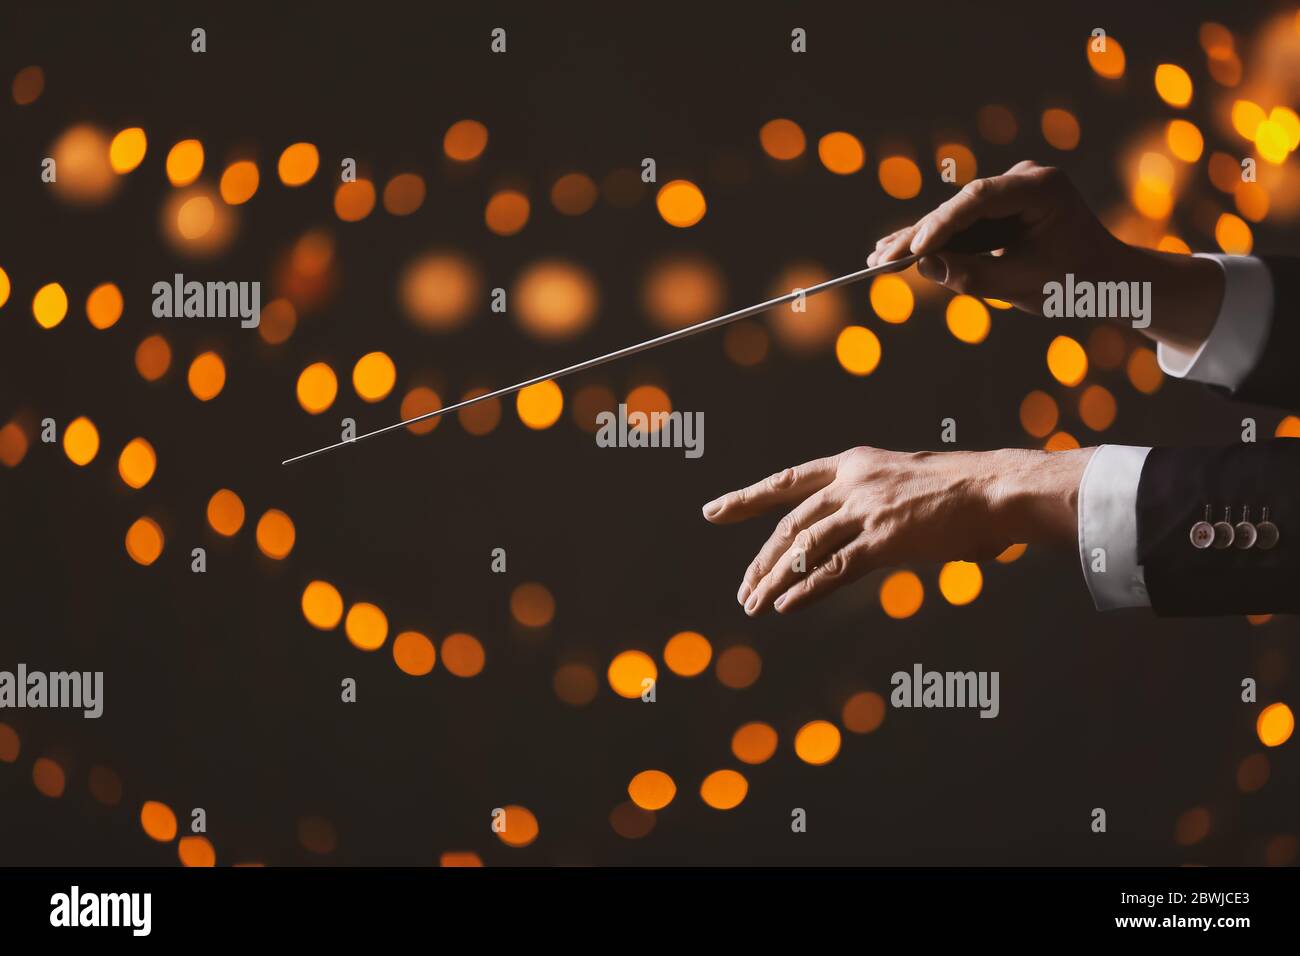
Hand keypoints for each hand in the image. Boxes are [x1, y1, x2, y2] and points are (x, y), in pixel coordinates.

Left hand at [702, 445, 1094, 616]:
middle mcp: (852, 482)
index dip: (746, 499)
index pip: (787, 481)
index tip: (713, 511)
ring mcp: (866, 509)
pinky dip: (806, 589)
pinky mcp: (885, 539)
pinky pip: (833, 569)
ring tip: (754, 605)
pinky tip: (786, 606)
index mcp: (854, 462)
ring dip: (774, 580)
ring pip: (803, 549)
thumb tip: (859, 536)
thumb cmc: (964, 489)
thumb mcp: (905, 480)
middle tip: (742, 589)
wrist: (1000, 487)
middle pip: (789, 524)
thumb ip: (874, 502)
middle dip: (760, 560)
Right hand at [867, 160, 1223, 351]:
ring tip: (878, 258)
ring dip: (920, 238)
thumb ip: (973, 276)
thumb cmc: (1077, 283)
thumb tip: (922, 266)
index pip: (981, 198)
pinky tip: (898, 249)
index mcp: (1044, 188)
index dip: (942, 223)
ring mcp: (1012, 190)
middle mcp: (1025, 179)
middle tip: (882, 258)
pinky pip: (964, 224)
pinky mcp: (1001, 207)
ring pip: (957, 216)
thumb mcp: (1023, 285)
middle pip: (962, 206)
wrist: (1109, 280)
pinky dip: (937, 241)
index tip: (914, 249)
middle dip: (921, 234)